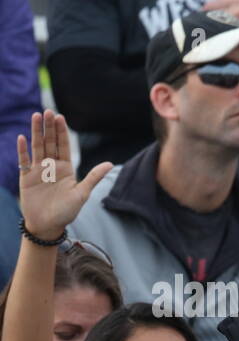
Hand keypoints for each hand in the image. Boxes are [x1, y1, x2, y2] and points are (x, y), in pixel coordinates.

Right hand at [15, 111, 110, 239]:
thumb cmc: (67, 212)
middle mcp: (51, 166)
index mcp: (66, 169)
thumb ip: (93, 177)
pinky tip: (22, 138)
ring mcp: (38, 170)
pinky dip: (22, 150)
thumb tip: (110, 163)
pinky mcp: (26, 177)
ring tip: (36, 117)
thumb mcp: (82, 194)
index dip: (62, 132)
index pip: (63, 146)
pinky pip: (24, 161)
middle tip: (48, 111)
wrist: (48, 226)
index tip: (61, 117)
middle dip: (49, 127)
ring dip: (37, 132)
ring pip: (37, 147)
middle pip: (50, 142)